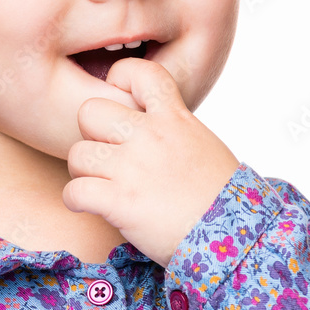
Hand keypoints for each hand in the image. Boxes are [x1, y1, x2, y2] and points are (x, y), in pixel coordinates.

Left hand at [63, 56, 240, 268]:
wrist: (235, 237)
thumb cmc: (222, 197)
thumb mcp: (202, 144)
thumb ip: (171, 128)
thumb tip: (146, 124)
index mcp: (173, 117)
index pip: (138, 72)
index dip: (119, 79)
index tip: (120, 98)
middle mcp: (149, 136)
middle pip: (89, 111)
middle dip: (91, 134)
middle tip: (106, 154)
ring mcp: (131, 168)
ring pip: (77, 154)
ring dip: (83, 172)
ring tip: (98, 185)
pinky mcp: (118, 201)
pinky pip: (73, 191)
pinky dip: (74, 201)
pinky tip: (88, 206)